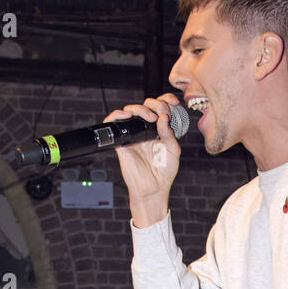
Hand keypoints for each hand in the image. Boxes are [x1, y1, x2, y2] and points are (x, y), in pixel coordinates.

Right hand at [106, 95, 182, 212]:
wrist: (154, 189)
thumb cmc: (164, 172)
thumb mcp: (173, 150)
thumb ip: (169, 132)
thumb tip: (163, 116)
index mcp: (159, 129)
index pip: (160, 107)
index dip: (165, 100)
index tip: (173, 102)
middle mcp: (146, 129)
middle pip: (146, 105)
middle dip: (155, 104)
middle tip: (160, 115)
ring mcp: (133, 134)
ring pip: (131, 110)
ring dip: (141, 108)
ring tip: (150, 118)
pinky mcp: (122, 141)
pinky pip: (113, 122)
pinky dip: (117, 114)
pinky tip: (127, 115)